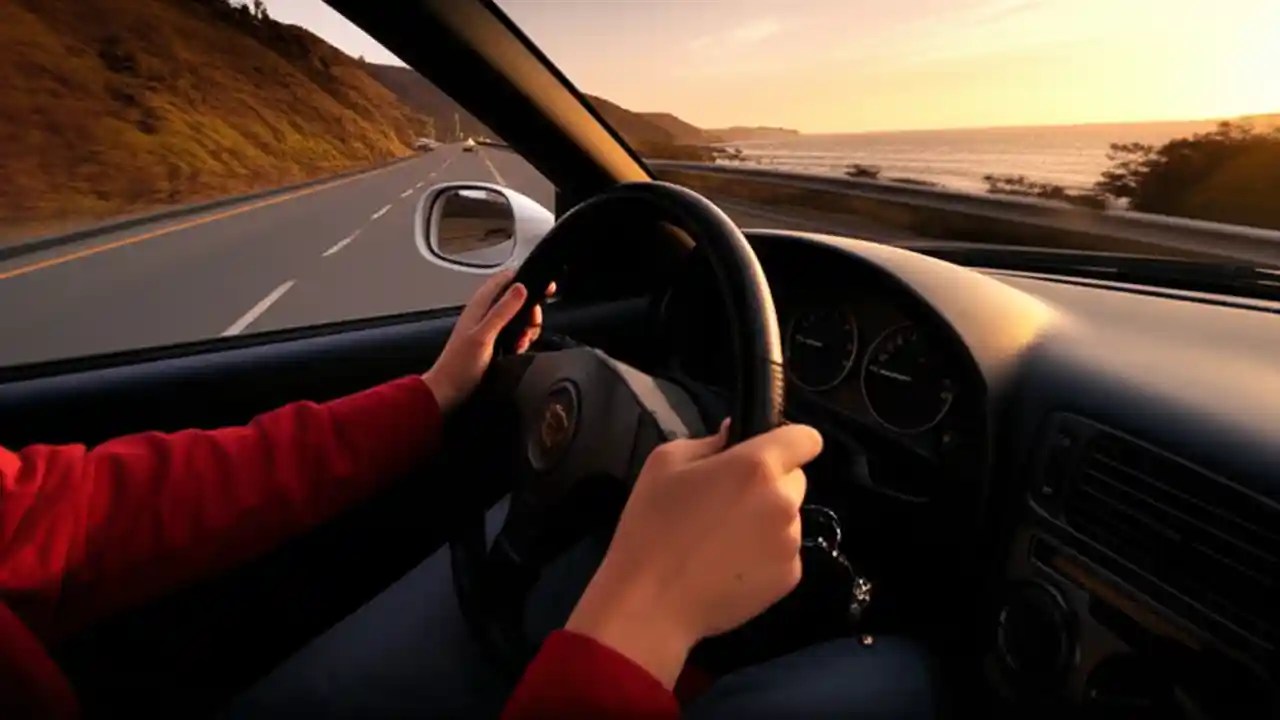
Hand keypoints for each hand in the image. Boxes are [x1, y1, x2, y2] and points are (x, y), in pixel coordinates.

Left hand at [422, 270, 552, 412]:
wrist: (448, 391)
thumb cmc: (459, 366)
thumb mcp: (484, 336)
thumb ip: (502, 311)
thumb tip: (521, 288)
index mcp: (480, 305)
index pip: (505, 279)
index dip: (526, 278)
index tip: (544, 288)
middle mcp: (484, 312)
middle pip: (517, 298)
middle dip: (530, 310)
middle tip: (530, 327)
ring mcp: (489, 327)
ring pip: (518, 316)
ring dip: (526, 328)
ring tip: (522, 342)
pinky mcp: (493, 342)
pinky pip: (514, 333)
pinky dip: (521, 339)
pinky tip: (518, 349)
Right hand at [565, 421, 822, 687]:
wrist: (651, 602)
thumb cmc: (651, 525)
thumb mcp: (664, 464)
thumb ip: (708, 442)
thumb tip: (732, 436)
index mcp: (757, 466)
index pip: (806, 438)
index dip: (789, 442)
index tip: (765, 454)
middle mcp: (784, 502)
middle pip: (796, 480)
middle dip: (772, 484)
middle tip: (730, 502)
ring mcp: (790, 544)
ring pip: (789, 518)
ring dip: (767, 521)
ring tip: (723, 541)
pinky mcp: (789, 578)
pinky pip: (784, 553)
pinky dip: (764, 556)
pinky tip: (729, 566)